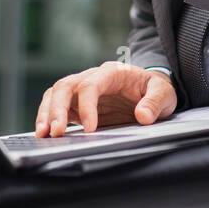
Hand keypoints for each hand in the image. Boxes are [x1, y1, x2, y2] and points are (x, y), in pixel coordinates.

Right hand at [34, 62, 177, 136]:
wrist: (151, 91)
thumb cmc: (156, 89)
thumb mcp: (165, 94)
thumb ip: (155, 102)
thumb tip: (143, 116)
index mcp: (112, 72)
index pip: (90, 85)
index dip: (87, 106)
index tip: (90, 129)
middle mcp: (93, 78)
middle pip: (66, 86)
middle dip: (57, 108)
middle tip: (56, 132)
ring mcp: (83, 90)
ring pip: (56, 94)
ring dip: (47, 113)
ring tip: (43, 134)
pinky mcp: (78, 104)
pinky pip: (58, 107)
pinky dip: (49, 119)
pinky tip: (46, 134)